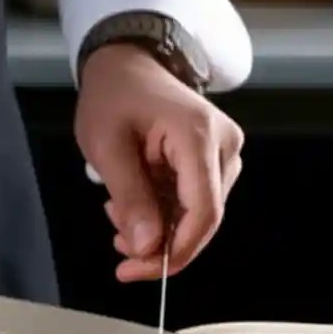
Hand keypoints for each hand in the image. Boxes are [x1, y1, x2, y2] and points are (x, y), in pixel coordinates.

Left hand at [74, 44, 243, 281]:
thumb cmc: (114, 98)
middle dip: (160, 243)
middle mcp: (224, 145)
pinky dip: (163, 213)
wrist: (128, 64)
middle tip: (118, 246)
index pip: (203, 212)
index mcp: (198, 136)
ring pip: (198, 214)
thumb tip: (147, 247)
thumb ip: (130, 198)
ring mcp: (224, 152)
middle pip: (203, 219)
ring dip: (158, 228)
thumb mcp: (108, 148)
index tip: (135, 269)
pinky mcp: (217, 158)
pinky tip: (134, 206)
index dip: (174, 252)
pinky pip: (195, 201)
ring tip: (117, 214)